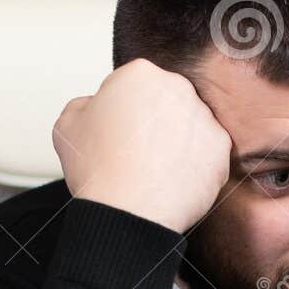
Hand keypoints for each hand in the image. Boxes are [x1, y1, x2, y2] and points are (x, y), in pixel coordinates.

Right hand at [52, 58, 231, 233]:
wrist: (128, 214)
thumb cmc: (98, 172)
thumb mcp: (67, 126)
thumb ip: (83, 104)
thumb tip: (95, 106)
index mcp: (140, 73)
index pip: (133, 86)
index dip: (121, 111)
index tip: (117, 132)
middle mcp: (178, 88)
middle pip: (165, 102)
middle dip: (153, 123)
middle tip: (136, 153)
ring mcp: (204, 118)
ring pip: (188, 127)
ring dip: (175, 142)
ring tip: (154, 170)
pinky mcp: (222, 149)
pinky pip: (207, 154)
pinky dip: (193, 166)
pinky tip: (173, 179)